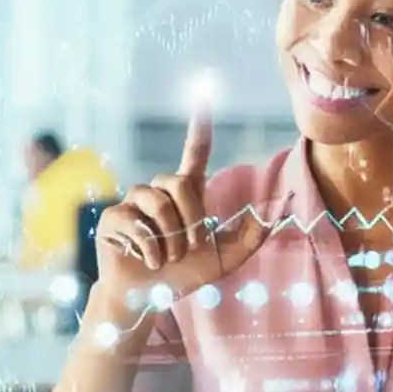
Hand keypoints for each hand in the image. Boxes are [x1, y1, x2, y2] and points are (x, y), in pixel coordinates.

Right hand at [93, 102, 268, 300]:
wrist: (148, 300)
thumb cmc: (184, 276)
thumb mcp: (226, 257)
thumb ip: (251, 235)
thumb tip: (281, 210)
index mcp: (185, 194)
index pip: (195, 151)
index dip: (199, 124)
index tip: (202, 90)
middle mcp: (158, 192)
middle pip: (178, 182)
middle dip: (188, 217)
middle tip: (188, 247)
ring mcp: (132, 203)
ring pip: (157, 203)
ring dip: (169, 236)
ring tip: (168, 257)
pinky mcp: (111, 219)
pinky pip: (136, 224)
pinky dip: (150, 249)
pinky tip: (149, 261)